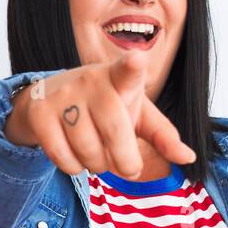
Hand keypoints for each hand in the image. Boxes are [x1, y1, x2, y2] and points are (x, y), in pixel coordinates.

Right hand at [3, 54, 196, 177]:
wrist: (48, 98)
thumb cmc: (103, 106)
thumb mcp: (136, 114)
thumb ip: (162, 135)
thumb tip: (188, 158)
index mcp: (120, 78)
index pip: (127, 72)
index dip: (132, 67)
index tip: (137, 60)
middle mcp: (90, 81)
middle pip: (115, 131)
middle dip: (125, 161)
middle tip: (127, 168)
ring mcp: (62, 95)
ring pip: (88, 150)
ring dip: (97, 165)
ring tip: (96, 156)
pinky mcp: (39, 113)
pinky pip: (62, 157)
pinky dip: (73, 167)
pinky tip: (75, 157)